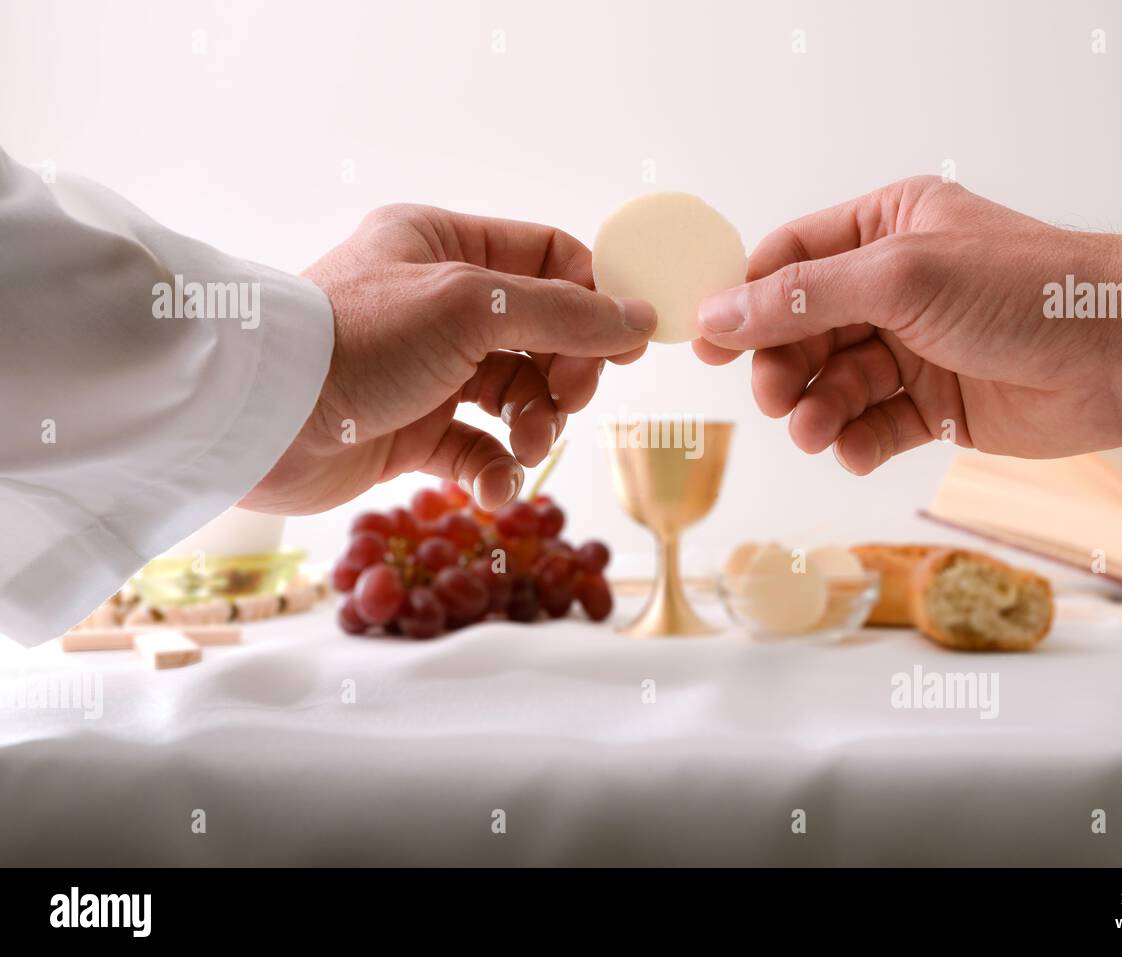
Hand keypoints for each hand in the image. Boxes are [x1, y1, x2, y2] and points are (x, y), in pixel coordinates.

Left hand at [243, 204, 655, 513]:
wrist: (263, 420)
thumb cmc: (359, 339)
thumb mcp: (470, 306)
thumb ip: (563, 312)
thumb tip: (640, 319)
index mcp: (444, 245)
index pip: (547, 257)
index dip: (594, 297)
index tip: (629, 343)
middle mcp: (437, 302)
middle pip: (541, 331)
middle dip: (565, 372)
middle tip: (568, 398)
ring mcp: (426, 369)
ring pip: (516, 394)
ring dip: (535, 425)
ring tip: (526, 446)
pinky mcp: (411, 431)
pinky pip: (478, 449)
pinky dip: (496, 469)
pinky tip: (495, 487)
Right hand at [694, 177, 1121, 473]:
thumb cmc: (1022, 291)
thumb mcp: (901, 276)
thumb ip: (804, 296)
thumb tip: (716, 314)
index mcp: (884, 229)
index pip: (789, 260)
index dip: (744, 302)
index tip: (707, 346)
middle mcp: (894, 287)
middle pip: (802, 329)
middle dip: (783, 366)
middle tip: (775, 398)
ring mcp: (914, 348)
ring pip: (834, 383)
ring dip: (817, 411)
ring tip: (817, 433)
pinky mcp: (936, 406)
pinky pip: (874, 426)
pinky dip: (856, 441)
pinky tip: (855, 451)